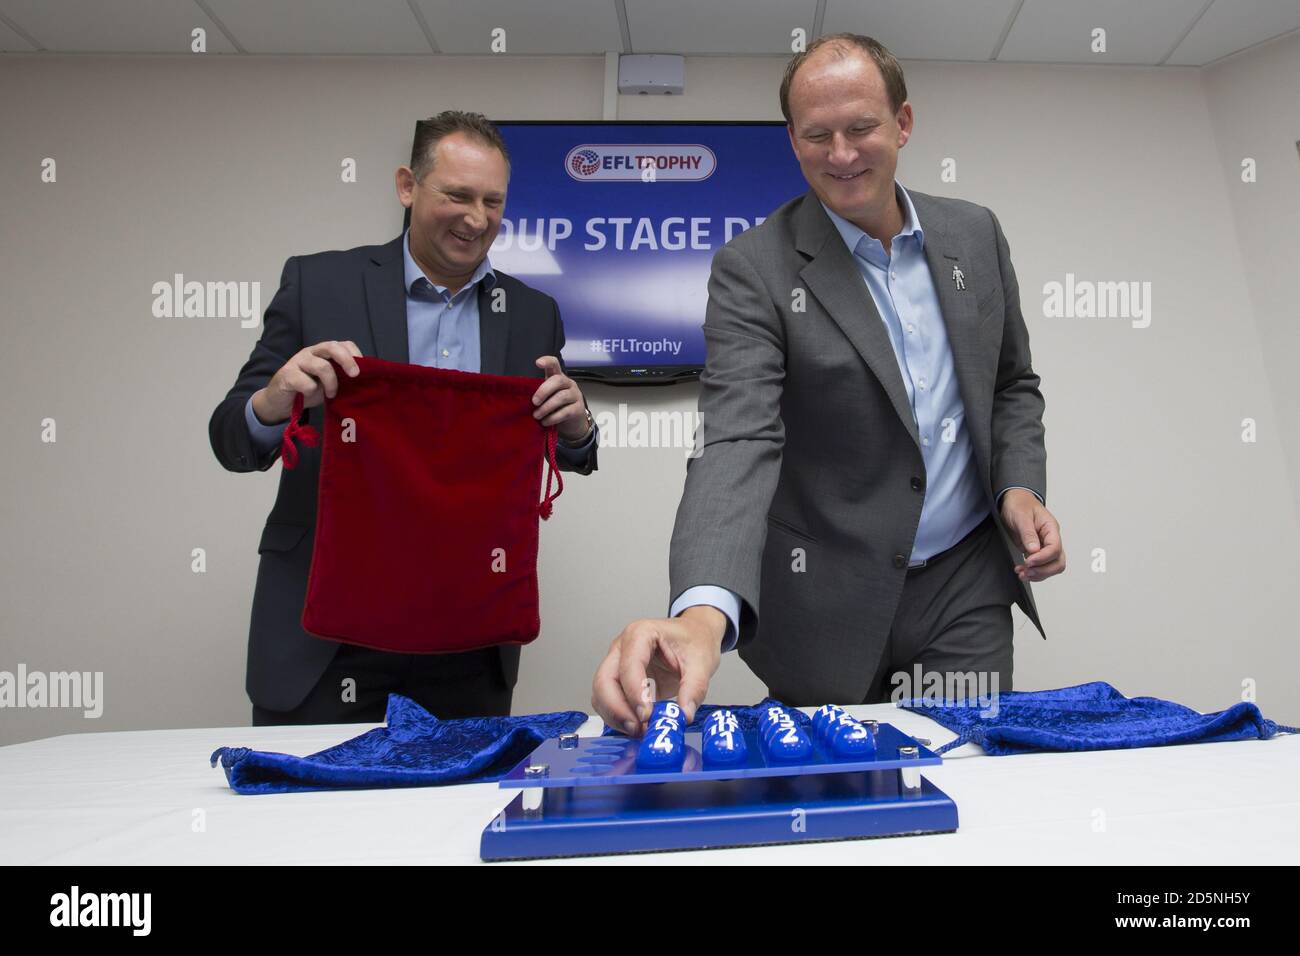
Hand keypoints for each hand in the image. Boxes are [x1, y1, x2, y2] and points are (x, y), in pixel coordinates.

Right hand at [252, 340, 361, 424]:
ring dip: (331, 383)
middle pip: (331, 346)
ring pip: (321, 366)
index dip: (354, 354)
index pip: (342, 344)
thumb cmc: (307, 390)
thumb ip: (341, 377)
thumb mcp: (328, 383)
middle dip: (346, 360)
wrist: (280, 401)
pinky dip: (311, 391)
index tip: (362, 370)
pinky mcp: (286, 374)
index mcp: (323, 353)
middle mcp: (311, 353)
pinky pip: (306, 382)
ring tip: (331, 394)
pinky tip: (307, 395)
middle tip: (354, 375)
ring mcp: (298, 362)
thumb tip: (364, 381)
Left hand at [532, 355, 590, 442]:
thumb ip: (538, 394)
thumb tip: (521, 398)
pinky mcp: (578, 409)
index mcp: (558, 377)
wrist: (573, 423)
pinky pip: (566, 412)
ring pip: (561, 397)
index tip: (538, 363)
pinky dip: (553, 418)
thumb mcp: (546, 398)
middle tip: (534, 402)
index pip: (555, 364)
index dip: (547, 361)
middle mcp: (568, 383)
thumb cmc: (555, 407)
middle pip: (558, 380)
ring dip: (546, 407)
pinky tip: (545, 422)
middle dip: (544, 391)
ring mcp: (575, 395)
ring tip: (536, 416)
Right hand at [591, 606, 724, 735]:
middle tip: (638, 728)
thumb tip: (683, 715)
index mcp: (641, 634)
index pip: (629, 665)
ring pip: (601, 694)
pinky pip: (608, 701)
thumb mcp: (702, 662)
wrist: (695, 636)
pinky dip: (618, 717)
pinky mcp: (620, 680)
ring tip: (640, 730)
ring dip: (615, 716)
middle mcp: (622, 648)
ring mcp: (617, 664)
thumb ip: (694, 688)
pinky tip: (637, 726)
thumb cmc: (694, 640)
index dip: (635, 693)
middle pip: (604, 680)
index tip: (646, 715)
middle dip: (617, 709)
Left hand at [1000, 489, 1065, 582]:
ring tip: (1022, 574)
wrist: (1013, 501)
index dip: (1043, 558)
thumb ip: (1028, 533)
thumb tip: (1034, 550)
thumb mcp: (1021, 516)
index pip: (1055, 548)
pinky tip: (1022, 571)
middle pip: (1058, 561)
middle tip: (1026, 571)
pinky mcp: (1036, 552)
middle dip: (1043, 570)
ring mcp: (1044, 546)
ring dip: (1038, 574)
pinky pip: (1041, 566)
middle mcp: (1051, 539)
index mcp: (1051, 528)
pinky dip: (1033, 572)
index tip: (1028, 562)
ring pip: (1051, 567)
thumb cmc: (1019, 504)